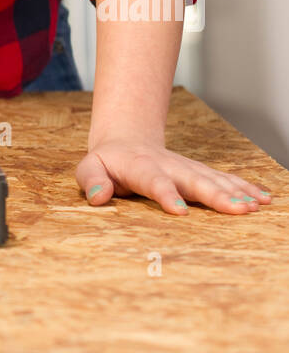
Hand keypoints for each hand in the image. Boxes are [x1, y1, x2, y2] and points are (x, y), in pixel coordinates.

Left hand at [77, 138, 273, 214]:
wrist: (127, 141)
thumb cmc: (107, 162)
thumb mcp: (89, 167)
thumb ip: (91, 179)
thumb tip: (98, 195)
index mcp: (141, 167)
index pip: (154, 181)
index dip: (167, 195)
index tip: (180, 211)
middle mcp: (169, 166)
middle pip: (194, 180)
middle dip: (216, 195)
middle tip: (238, 209)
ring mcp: (187, 168)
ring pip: (214, 179)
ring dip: (236, 192)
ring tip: (256, 206)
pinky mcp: (199, 173)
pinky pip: (224, 179)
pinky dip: (244, 188)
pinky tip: (263, 199)